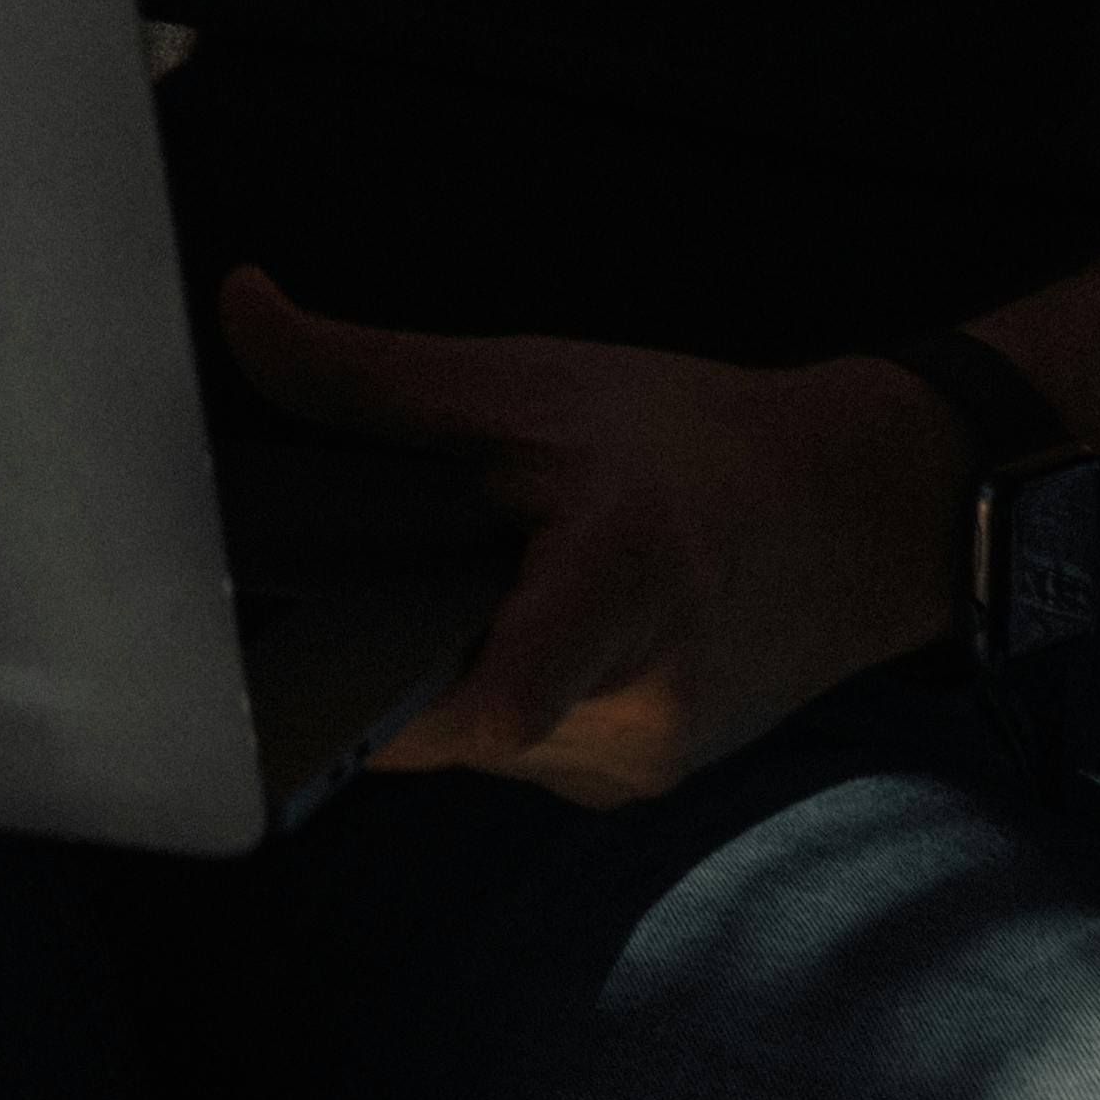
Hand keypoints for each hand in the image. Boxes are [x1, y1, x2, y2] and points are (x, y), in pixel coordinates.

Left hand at [221, 265, 964, 807]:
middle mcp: (638, 707)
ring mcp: (639, 766)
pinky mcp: (636, 785)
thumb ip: (373, 372)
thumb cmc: (698, 440)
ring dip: (450, 672)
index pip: (492, 706)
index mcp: (623, 586)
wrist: (854, 512)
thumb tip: (245, 314)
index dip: (389, 702)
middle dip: (398, 653)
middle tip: (392, 574)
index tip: (319, 663)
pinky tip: (522, 623)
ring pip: (476, 745)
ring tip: (478, 584)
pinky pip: (522, 752)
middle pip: (447, 724)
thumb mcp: (529, 382)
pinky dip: (501, 690)